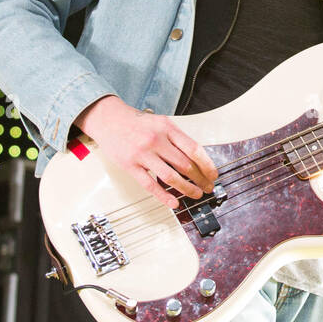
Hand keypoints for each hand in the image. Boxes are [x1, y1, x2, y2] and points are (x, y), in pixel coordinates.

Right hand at [75, 96, 218, 208]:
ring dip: (187, 188)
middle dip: (200, 179)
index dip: (207, 164)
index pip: (194, 149)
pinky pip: (150, 185)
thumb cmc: (137, 123)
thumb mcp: (161, 123)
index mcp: (167, 128)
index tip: (213, 174)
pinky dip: (164, 196)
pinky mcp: (130, 166)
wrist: (109, 119)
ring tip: (195, 194)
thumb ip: (177, 139)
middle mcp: (156, 140)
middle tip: (207, 187)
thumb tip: (197, 159)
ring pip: (170, 176)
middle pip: (185, 164)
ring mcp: (143, 154)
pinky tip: (173, 202)